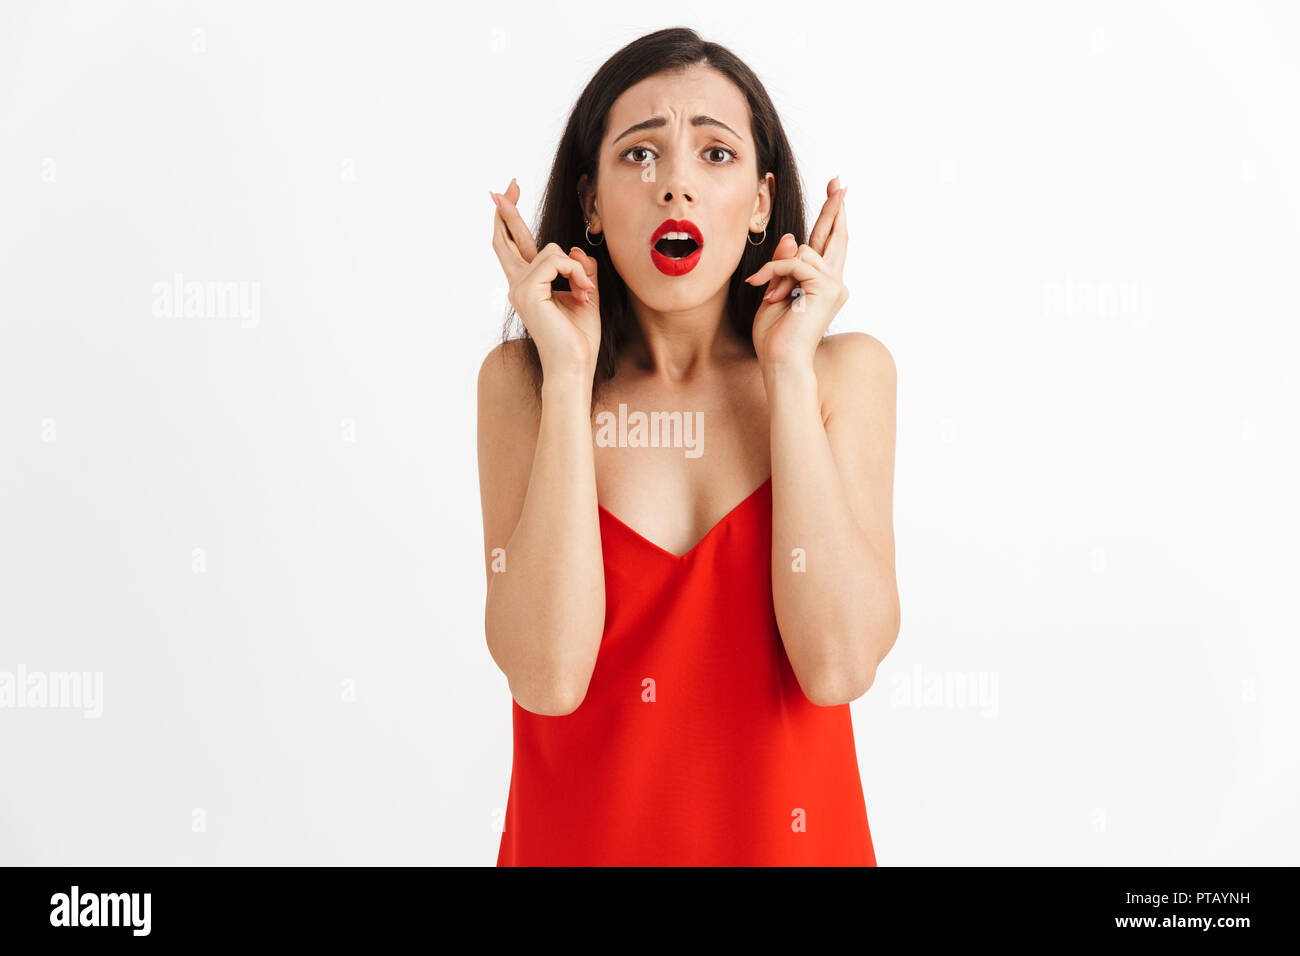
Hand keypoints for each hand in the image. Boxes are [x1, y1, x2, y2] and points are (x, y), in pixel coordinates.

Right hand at [490, 178, 600, 381]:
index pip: (515, 246)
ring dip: (578, 270)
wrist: (574, 365)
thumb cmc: (579, 338)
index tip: (509, 193)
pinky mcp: (528, 289)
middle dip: (509, 209)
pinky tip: (583, 295)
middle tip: (506, 184)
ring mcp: (519, 287)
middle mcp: (518, 284)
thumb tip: (574, 249)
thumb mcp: (585, 293)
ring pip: (552, 250)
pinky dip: (577, 274)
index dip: (511, 219)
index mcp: (530, 285)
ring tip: (585, 295)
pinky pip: (558, 260)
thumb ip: (579, 269)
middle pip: (508, 239)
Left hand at [744, 176, 848, 370]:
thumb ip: (784, 266)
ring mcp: (833, 285)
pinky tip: (765, 291)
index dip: (832, 218)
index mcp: (822, 284)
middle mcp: (834, 283)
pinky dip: (775, 273)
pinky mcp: (825, 288)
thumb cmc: (775, 336)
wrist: (781, 361)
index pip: (827, 244)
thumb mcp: (774, 292)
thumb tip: (792, 238)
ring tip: (768, 292)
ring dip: (778, 268)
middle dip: (834, 208)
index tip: (836, 192)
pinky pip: (794, 263)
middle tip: (839, 181)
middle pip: (834, 237)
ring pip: (804, 251)